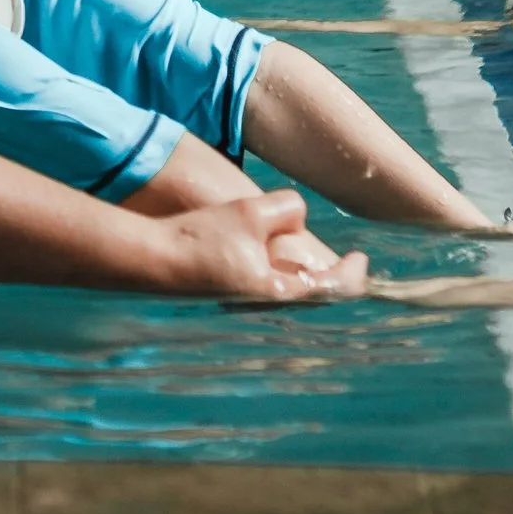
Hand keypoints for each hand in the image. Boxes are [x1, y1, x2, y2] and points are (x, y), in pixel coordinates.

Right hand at [149, 191, 368, 307]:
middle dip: (330, 275)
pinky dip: (278, 270)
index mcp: (279, 290)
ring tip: (302, 251)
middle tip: (342, 258)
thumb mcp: (250, 212)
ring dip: (302, 273)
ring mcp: (247, 302)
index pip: (333, 289)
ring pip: (289, 290)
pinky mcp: (230, 294)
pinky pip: (267, 286)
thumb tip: (298, 214)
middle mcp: (266, 303)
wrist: (153, 261)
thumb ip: (286, 209)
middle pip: (314, 295)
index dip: (353, 273)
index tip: (359, 255)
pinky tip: (265, 249)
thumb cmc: (202, 240)